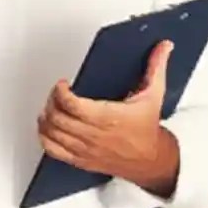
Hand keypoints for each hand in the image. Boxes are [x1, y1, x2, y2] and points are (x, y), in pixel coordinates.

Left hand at [37, 40, 178, 193]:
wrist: (152, 160)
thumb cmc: (148, 128)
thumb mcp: (154, 95)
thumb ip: (156, 68)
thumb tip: (163, 47)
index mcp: (108, 117)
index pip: (72, 104)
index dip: (60, 91)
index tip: (63, 84)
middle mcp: (94, 135)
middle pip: (57, 117)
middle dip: (51, 101)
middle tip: (56, 94)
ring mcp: (86, 149)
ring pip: (51, 132)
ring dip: (46, 117)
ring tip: (51, 107)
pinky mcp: (81, 160)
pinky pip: (53, 150)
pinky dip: (44, 137)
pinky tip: (47, 127)